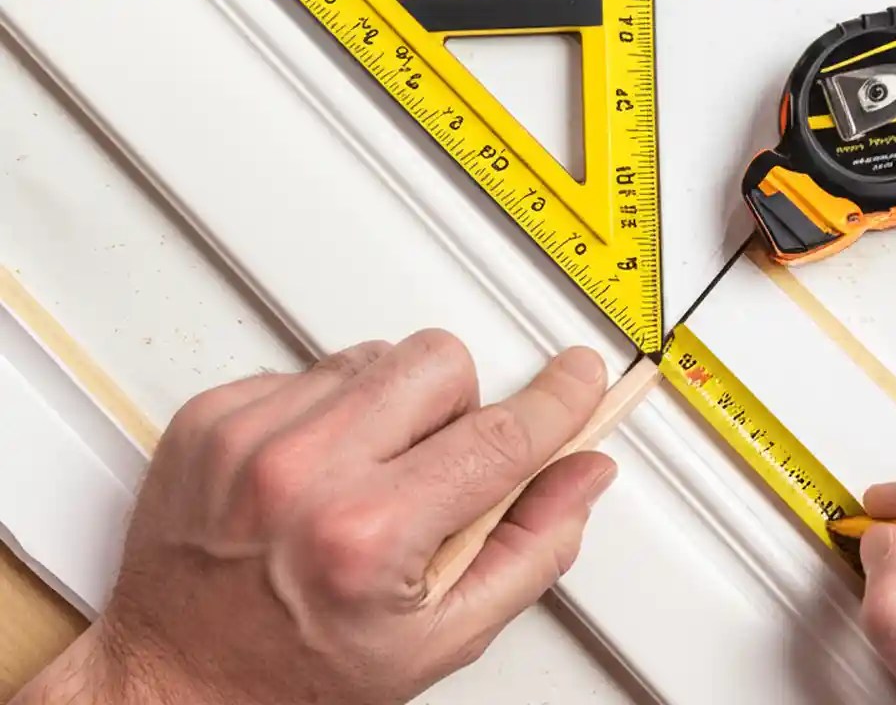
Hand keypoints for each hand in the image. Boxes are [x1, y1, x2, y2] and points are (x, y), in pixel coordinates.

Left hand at [15, 330, 616, 704]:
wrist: (179, 677)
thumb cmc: (299, 672)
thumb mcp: (442, 638)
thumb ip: (530, 549)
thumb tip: (579, 477)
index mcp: (365, 535)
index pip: (497, 438)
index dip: (557, 403)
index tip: (582, 377)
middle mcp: (300, 471)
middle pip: (438, 362)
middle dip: (463, 407)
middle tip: (439, 470)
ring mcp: (248, 434)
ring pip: (377, 356)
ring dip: (395, 407)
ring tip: (369, 477)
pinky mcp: (213, 413)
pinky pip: (312, 368)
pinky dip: (333, 410)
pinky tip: (320, 470)